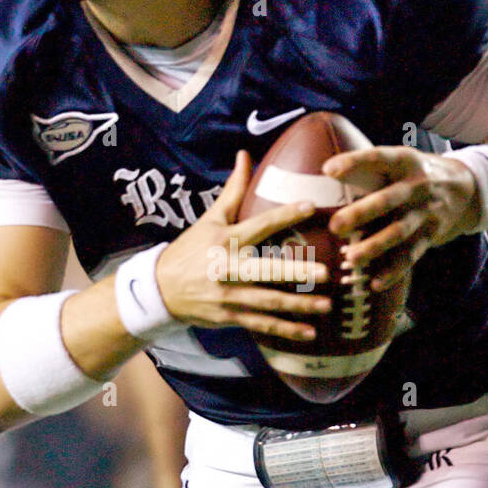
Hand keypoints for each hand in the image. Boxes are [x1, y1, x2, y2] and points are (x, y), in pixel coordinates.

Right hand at [156, 150, 331, 340]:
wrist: (159, 289)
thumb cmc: (191, 249)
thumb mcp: (210, 218)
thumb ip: (233, 190)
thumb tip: (246, 154)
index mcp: (226, 240)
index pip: (259, 224)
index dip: (284, 214)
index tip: (310, 206)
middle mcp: (228, 268)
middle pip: (265, 271)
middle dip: (295, 273)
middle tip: (325, 272)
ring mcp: (229, 296)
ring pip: (268, 302)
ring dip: (298, 306)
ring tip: (327, 305)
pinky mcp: (229, 317)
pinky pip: (261, 325)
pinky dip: (285, 330)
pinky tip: (310, 333)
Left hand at [323, 147, 479, 288]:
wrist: (467, 189)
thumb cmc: (415, 174)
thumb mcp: (401, 162)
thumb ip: (369, 168)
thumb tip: (322, 173)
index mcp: (405, 162)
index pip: (378, 158)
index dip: (354, 162)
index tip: (327, 169)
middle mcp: (417, 186)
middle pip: (388, 200)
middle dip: (361, 213)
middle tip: (335, 226)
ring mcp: (426, 212)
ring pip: (398, 232)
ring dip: (374, 247)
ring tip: (351, 259)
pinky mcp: (431, 235)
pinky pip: (411, 255)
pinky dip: (394, 271)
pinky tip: (375, 284)